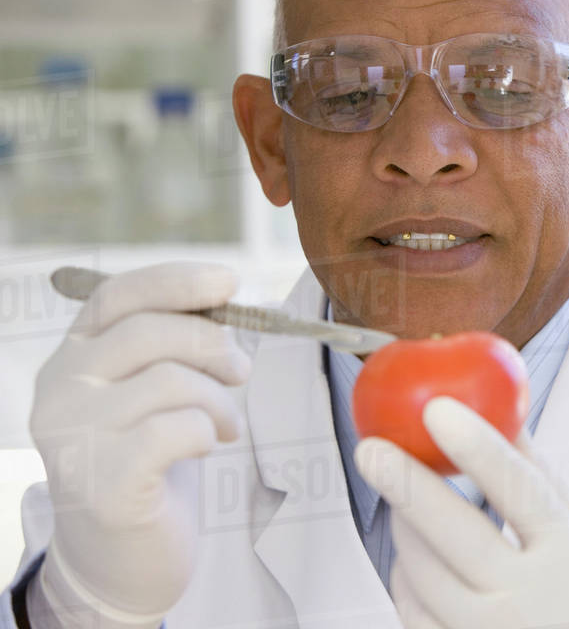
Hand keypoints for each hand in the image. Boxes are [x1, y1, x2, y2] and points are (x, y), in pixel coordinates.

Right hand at [27, 263, 249, 627]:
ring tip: (226, 424)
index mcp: (73, 356)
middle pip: (151, 331)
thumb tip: (234, 297)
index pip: (117, 295)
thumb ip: (178, 344)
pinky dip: (206, 431)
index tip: (230, 281)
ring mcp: (74, 435)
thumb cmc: (150, 461)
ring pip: (171, 380)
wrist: (124, 555)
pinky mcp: (103, 480)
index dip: (176, 281)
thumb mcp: (156, 390)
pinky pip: (177, 428)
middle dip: (214, 344)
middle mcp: (60, 389)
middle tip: (242, 371)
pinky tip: (204, 446)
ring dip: (219, 399)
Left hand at [354, 396, 568, 628]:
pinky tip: (420, 560)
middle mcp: (534, 606)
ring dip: (407, 527)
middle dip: (408, 484)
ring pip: (422, 573)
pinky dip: (407, 576)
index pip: (521, 492)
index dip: (478, 447)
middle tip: (372, 449)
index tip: (439, 409)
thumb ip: (546, 478)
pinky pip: (410, 611)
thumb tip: (506, 411)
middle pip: (456, 534)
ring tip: (411, 505)